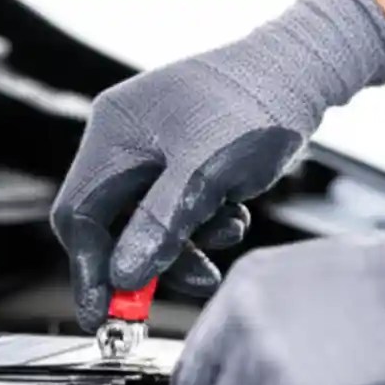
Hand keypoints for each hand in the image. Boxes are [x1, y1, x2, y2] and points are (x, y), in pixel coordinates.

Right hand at [50, 0, 384, 331]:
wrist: (305, 70)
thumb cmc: (256, 105)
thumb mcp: (206, 173)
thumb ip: (160, 225)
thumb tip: (122, 277)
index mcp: (113, 133)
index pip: (79, 214)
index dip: (89, 270)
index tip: (105, 314)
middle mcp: (125, 141)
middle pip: (113, 223)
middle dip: (147, 261)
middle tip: (177, 288)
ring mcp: (154, 151)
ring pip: (148, 222)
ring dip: (183, 245)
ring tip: (225, 240)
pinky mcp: (183, 162)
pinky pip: (175, 210)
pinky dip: (201, 225)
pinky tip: (232, 214)